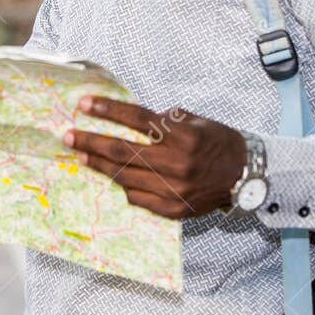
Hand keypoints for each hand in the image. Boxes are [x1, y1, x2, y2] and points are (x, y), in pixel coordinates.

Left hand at [65, 96, 246, 219]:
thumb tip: (133, 118)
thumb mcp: (197, 122)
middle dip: (91, 142)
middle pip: (123, 151)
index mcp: (183, 136)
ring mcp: (173, 189)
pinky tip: (111, 177)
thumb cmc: (219, 143)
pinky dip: (123, 186)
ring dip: (99, 165)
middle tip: (68, 136)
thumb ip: (166, 120)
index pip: (138, 119)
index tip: (84, 104)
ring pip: (125, 177)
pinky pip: (138, 198)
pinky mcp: (173, 209)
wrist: (246, 177)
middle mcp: (176, 164)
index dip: (108, 110)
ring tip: (81, 156)